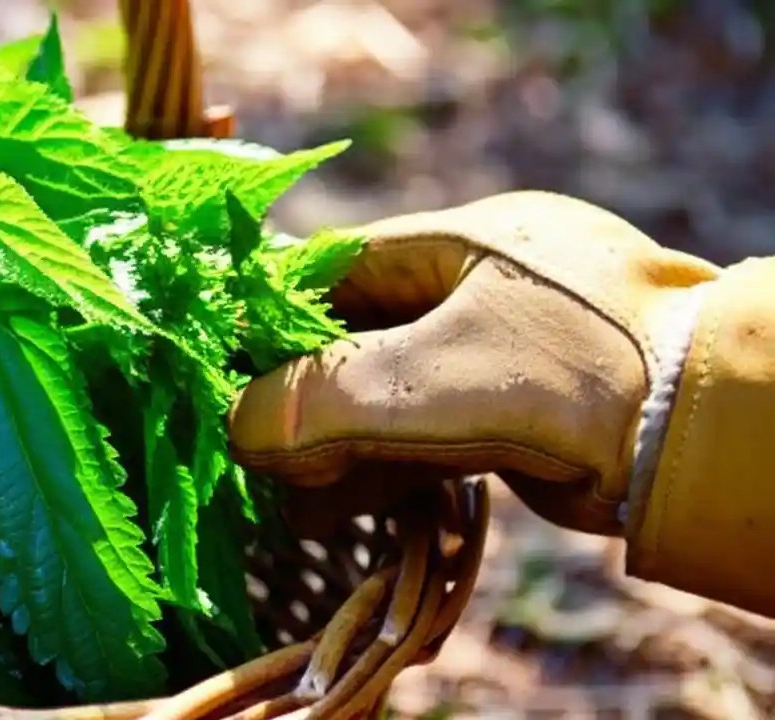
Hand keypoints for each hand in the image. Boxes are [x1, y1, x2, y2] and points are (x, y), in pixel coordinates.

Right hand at [228, 191, 719, 536]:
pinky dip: (384, 466)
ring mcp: (506, 350)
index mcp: (462, 243)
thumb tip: (236, 425)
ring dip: (340, 445)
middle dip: (306, 398)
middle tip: (258, 452)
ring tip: (296, 500)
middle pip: (360, 337)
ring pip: (393, 393)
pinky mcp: (523, 410)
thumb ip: (323, 397)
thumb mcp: (430, 379)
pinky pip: (430, 431)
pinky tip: (344, 507)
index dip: (276, 316)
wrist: (705, 437)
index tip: (227, 367)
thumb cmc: (569, 375)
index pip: (337, 268)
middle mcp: (482, 287)